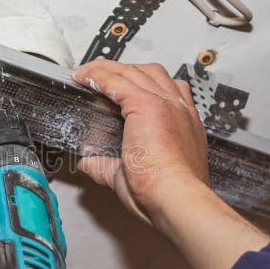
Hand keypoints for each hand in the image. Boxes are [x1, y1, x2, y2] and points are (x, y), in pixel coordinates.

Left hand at [72, 60, 209, 225]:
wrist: (175, 199)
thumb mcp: (132, 176)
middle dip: (124, 70)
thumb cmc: (164, 195)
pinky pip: (117, 81)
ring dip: (108, 69)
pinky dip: (99, 76)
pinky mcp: (146, 105)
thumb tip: (89, 162)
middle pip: (150, 73)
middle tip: (100, 74)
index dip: (143, 84)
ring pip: (134, 72)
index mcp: (184, 126)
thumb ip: (109, 165)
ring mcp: (164, 104)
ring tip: (87, 72)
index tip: (122, 88)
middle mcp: (178, 110)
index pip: (167, 91)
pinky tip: (85, 77)